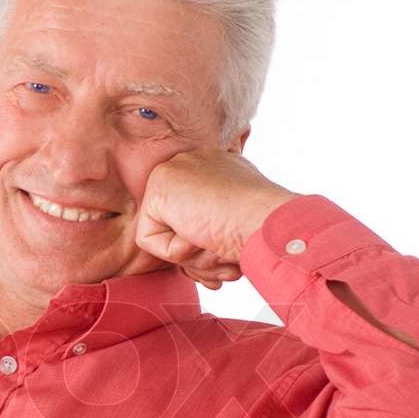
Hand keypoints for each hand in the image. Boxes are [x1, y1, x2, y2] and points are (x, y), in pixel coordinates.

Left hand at [134, 147, 298, 289]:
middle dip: (197, 254)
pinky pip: (149, 240)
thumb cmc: (265, 231)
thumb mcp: (243, 222)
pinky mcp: (160, 187)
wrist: (269, 225)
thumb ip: (216, 226)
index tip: (228, 254)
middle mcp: (195, 163)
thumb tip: (195, 244)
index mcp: (218, 169)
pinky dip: (175, 252)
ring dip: (191, 254)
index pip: (191, 216)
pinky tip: (200, 235)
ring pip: (163, 235)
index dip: (204, 246)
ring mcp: (176, 170)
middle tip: (223, 252)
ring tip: (218, 242)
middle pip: (175, 226)